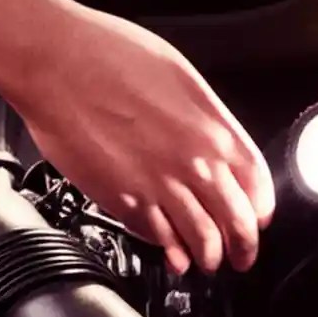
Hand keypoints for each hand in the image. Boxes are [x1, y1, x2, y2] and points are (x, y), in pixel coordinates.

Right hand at [15, 5, 273, 275]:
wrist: (57, 63)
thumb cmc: (109, 54)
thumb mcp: (180, 75)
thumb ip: (204, 117)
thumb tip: (213, 140)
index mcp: (215, 129)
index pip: (258, 185)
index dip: (261, 209)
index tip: (259, 218)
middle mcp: (193, 164)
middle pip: (236, 223)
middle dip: (243, 247)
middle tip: (242, 256)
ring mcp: (158, 187)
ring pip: (200, 240)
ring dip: (208, 257)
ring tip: (207, 262)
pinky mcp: (123, 201)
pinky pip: (158, 238)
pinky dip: (170, 252)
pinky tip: (172, 255)